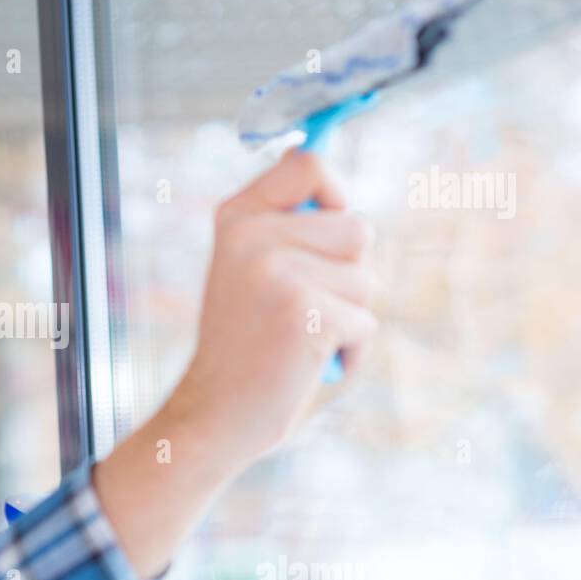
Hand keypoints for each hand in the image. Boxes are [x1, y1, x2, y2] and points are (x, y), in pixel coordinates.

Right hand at [167, 147, 380, 467]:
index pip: (309, 163)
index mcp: (236, 218)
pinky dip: (348, 351)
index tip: (329, 225)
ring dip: (349, 315)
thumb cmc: (245, 345)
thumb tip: (344, 199)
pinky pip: (365, 323)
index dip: (335, 193)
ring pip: (367, 278)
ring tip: (300, 338)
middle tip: (300, 308)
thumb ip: (289, 231)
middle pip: (358, 227)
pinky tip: (305, 364)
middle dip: (348, 273)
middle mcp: (252, 236)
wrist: (213, 415)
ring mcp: (277, 272)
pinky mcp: (306, 313)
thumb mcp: (251, 271)